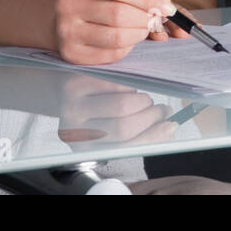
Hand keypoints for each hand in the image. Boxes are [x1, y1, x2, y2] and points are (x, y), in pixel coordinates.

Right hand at [53, 0, 188, 64]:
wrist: (68, 16)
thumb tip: (173, 10)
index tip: (167, 7)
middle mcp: (69, 3)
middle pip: (119, 14)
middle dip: (146, 19)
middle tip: (157, 20)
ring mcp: (67, 30)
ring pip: (117, 38)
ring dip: (140, 34)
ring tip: (143, 28)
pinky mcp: (72, 53)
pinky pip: (112, 54)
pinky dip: (128, 47)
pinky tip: (126, 38)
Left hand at [55, 74, 176, 147]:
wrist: (60, 91)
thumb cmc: (93, 114)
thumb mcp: (108, 132)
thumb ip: (137, 135)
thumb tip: (169, 128)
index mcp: (85, 149)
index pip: (124, 148)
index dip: (152, 136)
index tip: (171, 125)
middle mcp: (75, 130)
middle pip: (124, 126)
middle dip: (151, 116)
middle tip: (161, 110)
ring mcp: (71, 105)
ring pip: (123, 102)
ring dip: (141, 99)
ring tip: (140, 99)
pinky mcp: (75, 82)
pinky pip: (115, 82)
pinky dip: (129, 85)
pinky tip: (126, 88)